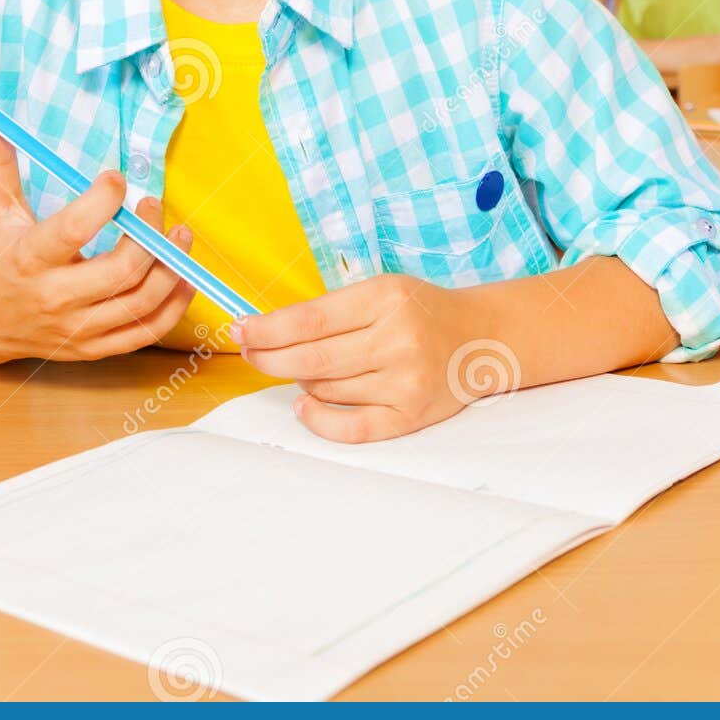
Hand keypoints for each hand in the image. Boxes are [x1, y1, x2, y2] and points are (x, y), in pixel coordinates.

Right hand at [0, 109, 195, 362]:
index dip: (103, 201)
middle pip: (118, 271)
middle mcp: (54, 299)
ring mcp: (75, 330)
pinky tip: (184, 276)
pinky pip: (145, 334)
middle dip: (148, 236)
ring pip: (139, 305)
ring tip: (180, 235)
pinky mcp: (93, 349)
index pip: (72, 230)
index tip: (118, 178)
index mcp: (28, 260)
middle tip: (154, 206)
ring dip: (170, 269)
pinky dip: (173, 307)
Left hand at [232, 274, 508, 442]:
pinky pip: (352, 428)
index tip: (240, 328)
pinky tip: (305, 405)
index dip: (268, 328)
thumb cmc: (419, 310)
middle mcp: (397, 339)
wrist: (479, 338)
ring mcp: (406, 381)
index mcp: (386, 298)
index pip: (310, 319)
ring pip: (326, 389)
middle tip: (249, 352)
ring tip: (306, 366)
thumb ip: (332, 310)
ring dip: (303, 380)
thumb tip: (268, 333)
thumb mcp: (381, 290)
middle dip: (269, 357)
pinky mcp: (411, 416)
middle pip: (312, 358)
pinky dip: (320, 420)